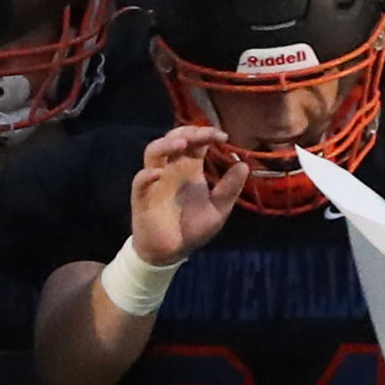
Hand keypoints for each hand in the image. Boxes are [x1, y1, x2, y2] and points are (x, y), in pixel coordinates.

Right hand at [127, 125, 253, 265]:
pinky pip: (140, 181)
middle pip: (174, 138)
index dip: (206, 133)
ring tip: (182, 143)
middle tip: (203, 134)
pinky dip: (147, 175)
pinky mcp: (142, 197)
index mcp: (190, 168)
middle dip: (188, 131)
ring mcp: (155, 180)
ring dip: (166, 144)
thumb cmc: (192, 228)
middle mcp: (172, 168)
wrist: (171, 253)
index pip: (196, 141)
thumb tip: (244, 166)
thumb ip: (229, 189)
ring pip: (153, 152)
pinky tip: (158, 174)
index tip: (223, 136)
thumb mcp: (218, 210)